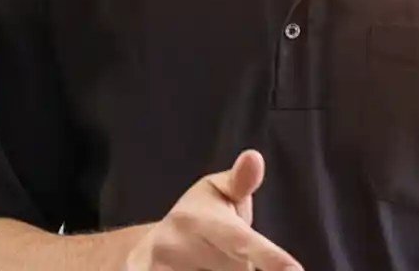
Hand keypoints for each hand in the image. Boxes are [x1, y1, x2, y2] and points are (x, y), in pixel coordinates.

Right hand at [124, 150, 302, 270]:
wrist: (149, 249)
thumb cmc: (197, 218)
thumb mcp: (218, 193)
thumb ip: (241, 182)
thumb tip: (254, 158)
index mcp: (198, 219)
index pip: (241, 242)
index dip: (269, 258)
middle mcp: (178, 247)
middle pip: (238, 270)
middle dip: (241, 266)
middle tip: (223, 250)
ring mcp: (164, 269)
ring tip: (209, 263)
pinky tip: (201, 268)